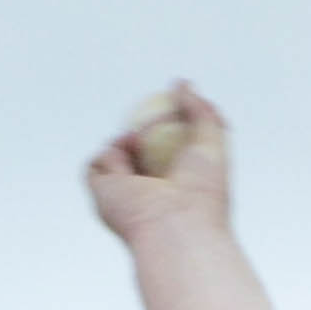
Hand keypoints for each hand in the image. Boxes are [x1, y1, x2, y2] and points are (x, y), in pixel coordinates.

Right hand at [86, 79, 232, 242]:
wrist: (177, 225)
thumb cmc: (201, 194)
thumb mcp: (212, 142)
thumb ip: (201, 110)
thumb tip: (183, 84)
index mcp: (177, 187)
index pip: (166, 152)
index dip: (165, 130)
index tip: (171, 113)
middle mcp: (150, 194)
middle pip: (137, 150)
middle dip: (142, 132)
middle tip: (152, 125)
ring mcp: (124, 196)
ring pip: (116, 152)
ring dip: (127, 142)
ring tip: (141, 146)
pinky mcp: (102, 196)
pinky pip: (98, 163)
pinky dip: (111, 159)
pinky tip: (128, 171)